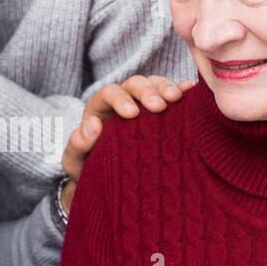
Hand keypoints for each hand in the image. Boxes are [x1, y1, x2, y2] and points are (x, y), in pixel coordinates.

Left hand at [61, 75, 193, 182]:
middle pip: (134, 84)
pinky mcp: (163, 111)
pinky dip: (181, 90)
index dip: (120, 99)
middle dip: (147, 92)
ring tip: (176, 98)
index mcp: (100, 108)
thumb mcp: (75, 162)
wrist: (109, 181)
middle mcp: (123, 100)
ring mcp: (144, 104)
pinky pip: (172, 94)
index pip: (109, 93)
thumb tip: (91, 127)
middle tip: (158, 106)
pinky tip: (190, 90)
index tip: (132, 113)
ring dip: (166, 88)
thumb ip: (76, 146)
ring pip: (155, 84)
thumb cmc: (90, 168)